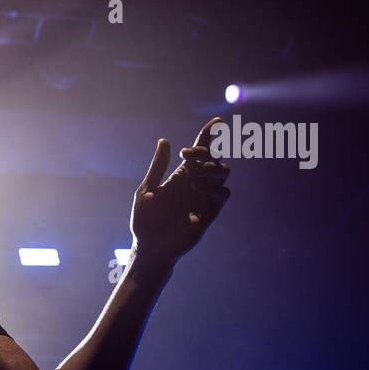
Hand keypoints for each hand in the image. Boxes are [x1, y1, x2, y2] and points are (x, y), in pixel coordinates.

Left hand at [130, 117, 231, 267]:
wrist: (150, 247)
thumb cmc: (145, 220)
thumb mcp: (147, 190)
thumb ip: (158, 167)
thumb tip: (165, 141)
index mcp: (180, 175)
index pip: (200, 151)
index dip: (209, 135)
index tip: (216, 122)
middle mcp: (195, 183)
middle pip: (214, 158)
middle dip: (205, 152)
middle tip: (186, 156)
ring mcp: (203, 197)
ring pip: (223, 173)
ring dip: (212, 168)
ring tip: (194, 175)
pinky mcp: (209, 212)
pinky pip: (224, 194)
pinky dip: (217, 187)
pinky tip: (201, 189)